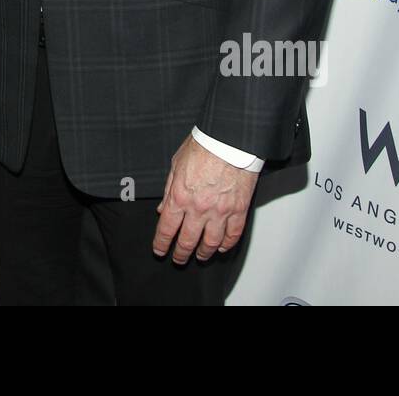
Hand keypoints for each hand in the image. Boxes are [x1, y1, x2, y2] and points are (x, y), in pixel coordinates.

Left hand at [153, 136, 257, 264]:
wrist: (229, 139)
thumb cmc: (203, 146)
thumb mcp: (176, 165)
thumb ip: (168, 189)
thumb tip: (163, 208)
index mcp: (179, 196)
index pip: (167, 229)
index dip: (161, 243)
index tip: (160, 250)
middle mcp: (198, 208)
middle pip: (187, 241)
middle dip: (181, 253)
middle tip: (178, 259)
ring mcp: (220, 211)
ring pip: (211, 243)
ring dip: (204, 253)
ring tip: (200, 256)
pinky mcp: (238, 210)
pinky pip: (233, 234)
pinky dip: (227, 244)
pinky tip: (222, 247)